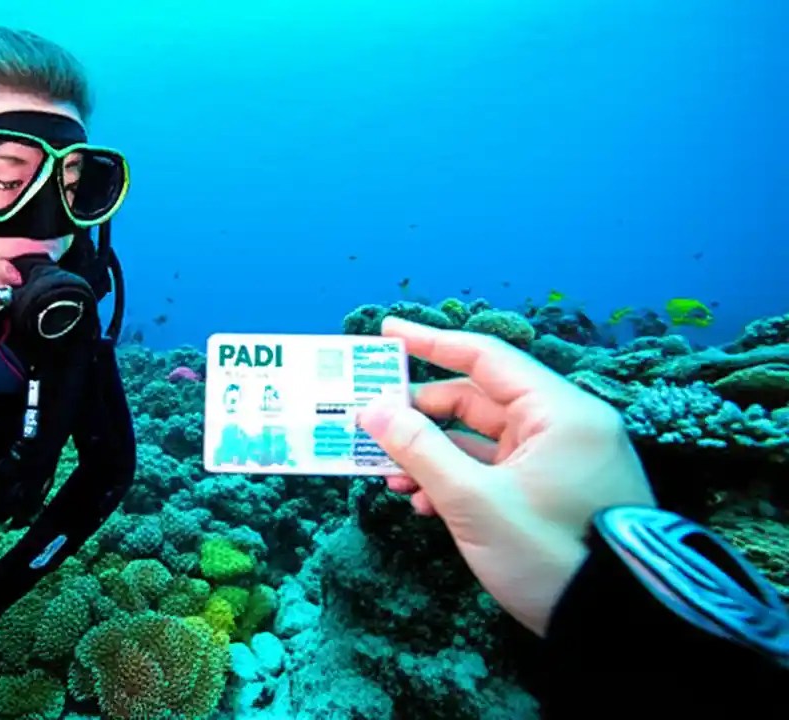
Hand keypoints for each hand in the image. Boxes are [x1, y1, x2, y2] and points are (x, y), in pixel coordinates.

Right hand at [354, 316, 655, 635]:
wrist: (616, 628)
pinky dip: (457, 480)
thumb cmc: (553, 557)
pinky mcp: (553, 494)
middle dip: (420, 416)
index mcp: (560, 413)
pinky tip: (425, 503)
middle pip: (478, 401)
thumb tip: (373, 411)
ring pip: (481, 440)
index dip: (431, 343)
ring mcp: (559, 462)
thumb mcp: (475, 502)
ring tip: (390, 477)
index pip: (486, 358)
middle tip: (370, 425)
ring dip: (433, 455)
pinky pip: (494, 470)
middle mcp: (564, 427)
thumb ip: (419, 449)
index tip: (387, 334)